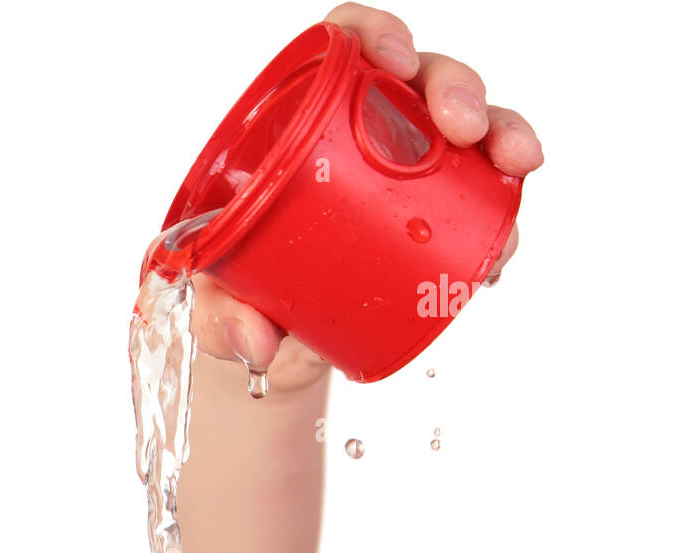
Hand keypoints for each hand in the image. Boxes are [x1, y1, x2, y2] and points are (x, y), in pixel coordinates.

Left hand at [188, 2, 544, 393]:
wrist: (274, 342)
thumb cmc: (235, 293)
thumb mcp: (213, 300)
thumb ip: (219, 314)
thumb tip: (257, 339)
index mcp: (300, 124)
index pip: (344, 49)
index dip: (375, 35)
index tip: (393, 61)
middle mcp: (361, 136)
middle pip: (418, 79)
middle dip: (455, 88)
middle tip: (464, 129)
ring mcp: (406, 174)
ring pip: (467, 131)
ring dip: (501, 137)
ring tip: (513, 168)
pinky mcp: (437, 219)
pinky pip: (481, 200)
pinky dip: (502, 213)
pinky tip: (503, 241)